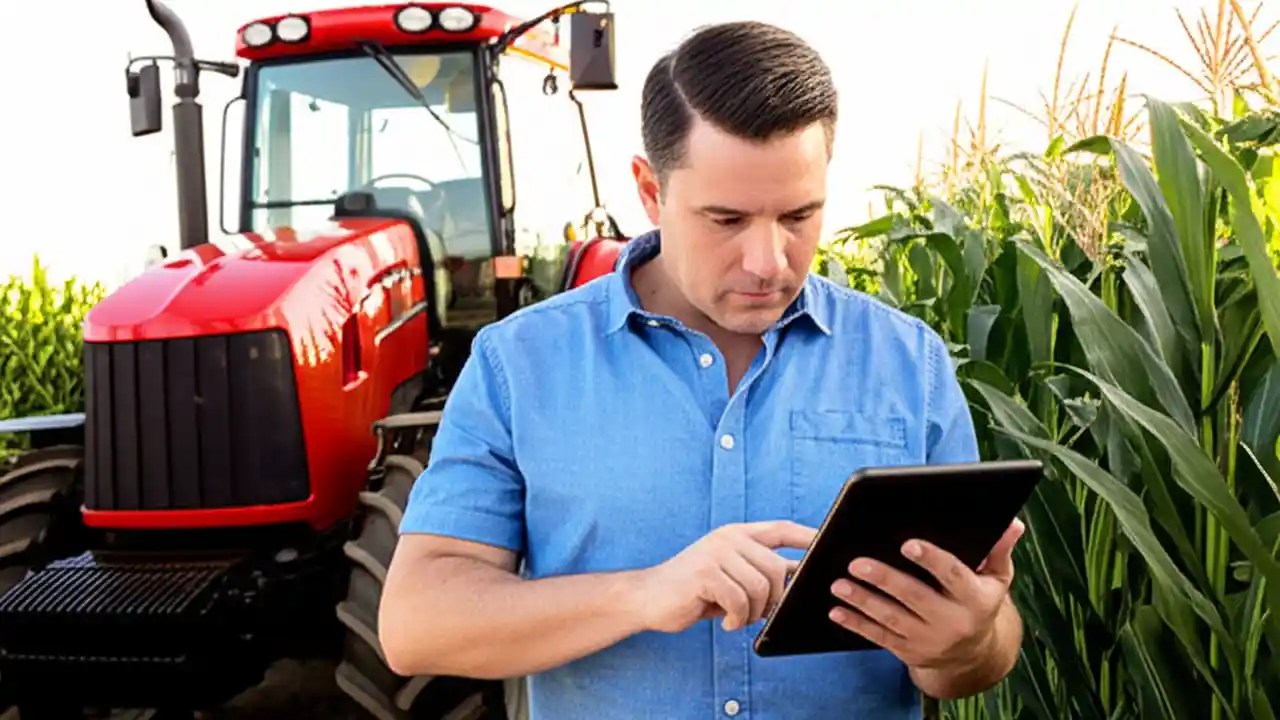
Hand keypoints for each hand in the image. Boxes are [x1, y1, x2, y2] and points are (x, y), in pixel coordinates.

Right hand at [634, 520, 816, 633]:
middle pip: (775, 568)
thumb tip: (798, 578)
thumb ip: (760, 573)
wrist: (648, 597)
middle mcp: (728, 538)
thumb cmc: (694, 590)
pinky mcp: (704, 573)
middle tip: (756, 613)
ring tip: (737, 617)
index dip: (806, 536)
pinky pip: (740, 600)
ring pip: (760, 587)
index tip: (827, 543)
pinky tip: (725, 621)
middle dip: (774, 599)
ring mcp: (716, 553)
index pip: (781, 528)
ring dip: (753, 612)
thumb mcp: (730, 576)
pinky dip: (737, 618)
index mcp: (737, 534)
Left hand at [828, 518, 1024, 669]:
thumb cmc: (980, 602)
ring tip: (839, 584)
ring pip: (892, 619)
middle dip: (885, 579)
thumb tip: (1012, 523)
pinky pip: (880, 638)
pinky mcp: (909, 652)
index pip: (953, 575)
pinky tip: (837, 611)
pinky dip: (856, 625)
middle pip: (915, 598)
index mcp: (976, 599)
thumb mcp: (996, 578)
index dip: (931, 559)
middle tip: (856, 562)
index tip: (907, 544)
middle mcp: (953, 622)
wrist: (974, 656)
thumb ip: (999, 550)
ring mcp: (929, 641)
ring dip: (863, 601)